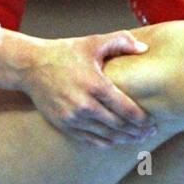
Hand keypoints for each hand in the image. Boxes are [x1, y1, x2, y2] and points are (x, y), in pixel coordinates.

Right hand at [21, 32, 156, 146]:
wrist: (31, 66)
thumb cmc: (65, 53)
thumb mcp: (93, 42)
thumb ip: (121, 41)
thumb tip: (145, 49)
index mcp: (95, 84)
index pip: (126, 109)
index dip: (142, 119)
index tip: (153, 122)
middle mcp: (84, 105)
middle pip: (118, 125)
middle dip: (137, 131)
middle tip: (150, 133)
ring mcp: (72, 117)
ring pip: (105, 136)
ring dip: (123, 139)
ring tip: (136, 139)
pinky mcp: (63, 125)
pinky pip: (88, 140)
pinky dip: (104, 143)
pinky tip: (115, 141)